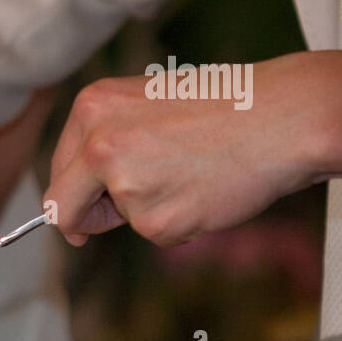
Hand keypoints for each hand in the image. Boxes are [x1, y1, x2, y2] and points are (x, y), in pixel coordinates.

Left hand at [43, 50, 341, 246]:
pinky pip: (156, 235)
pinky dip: (180, 224)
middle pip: (62, 205)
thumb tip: (80, 197)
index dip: (67, 196)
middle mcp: (97, 143)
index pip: (58, 169)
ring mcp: (123, 183)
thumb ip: (110, 141)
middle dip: (83, 221)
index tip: (74, 214)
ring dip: (149, 213)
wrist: (283, 117)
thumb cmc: (225, 106)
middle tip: (111, 220)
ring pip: (120, 219)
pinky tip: (205, 191)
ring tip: (193, 175)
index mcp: (91, 107)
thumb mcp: (148, 106)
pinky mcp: (154, 219)